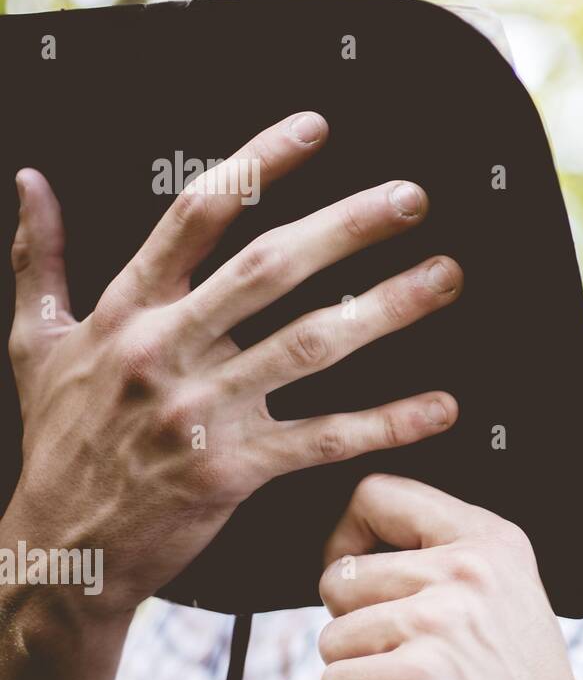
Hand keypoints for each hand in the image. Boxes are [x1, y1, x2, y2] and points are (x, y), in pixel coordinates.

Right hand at [3, 112, 463, 616]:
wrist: (61, 550)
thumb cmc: (60, 442)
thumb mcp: (35, 344)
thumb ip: (40, 259)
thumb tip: (30, 182)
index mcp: (127, 310)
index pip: (197, 215)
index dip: (257, 163)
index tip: (315, 128)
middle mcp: (167, 349)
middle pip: (270, 268)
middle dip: (347, 227)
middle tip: (410, 198)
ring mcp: (203, 410)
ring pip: (310, 344)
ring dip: (385, 308)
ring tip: (443, 279)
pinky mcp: (234, 468)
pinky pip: (325, 438)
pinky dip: (387, 422)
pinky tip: (440, 406)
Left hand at [318, 475, 582, 679]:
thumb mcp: (503, 591)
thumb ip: (444, 555)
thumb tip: (354, 540)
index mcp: (490, 539)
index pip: (379, 493)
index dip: (347, 533)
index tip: (359, 570)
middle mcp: (469, 570)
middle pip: (339, 576)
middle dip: (354, 626)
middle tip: (403, 654)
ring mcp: (440, 621)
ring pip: (332, 636)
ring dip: (360, 674)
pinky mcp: (416, 676)